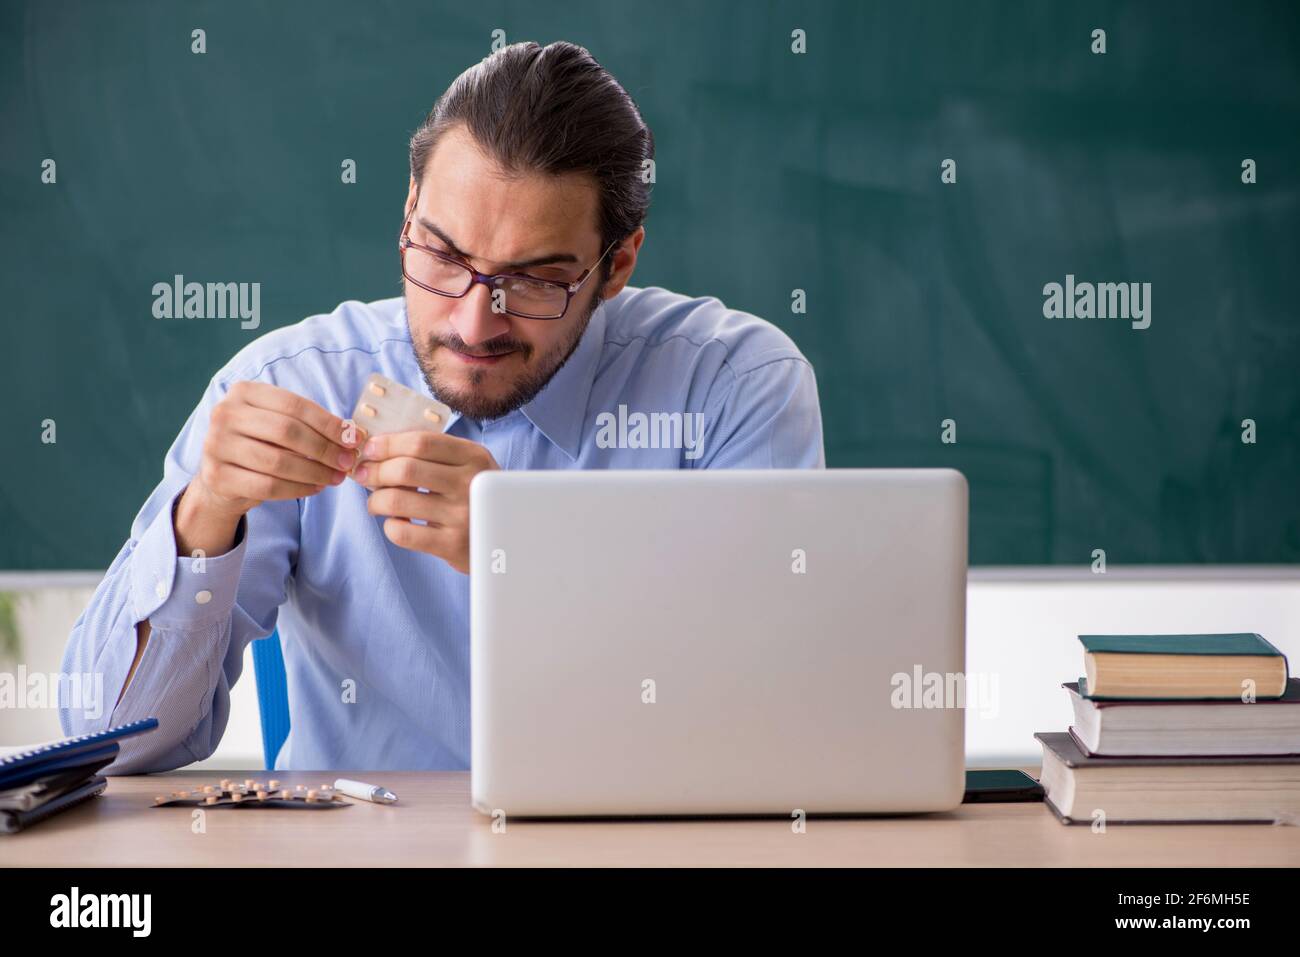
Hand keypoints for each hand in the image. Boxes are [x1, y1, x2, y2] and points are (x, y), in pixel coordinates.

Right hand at [192, 381, 357, 519]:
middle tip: (348, 462)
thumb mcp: (278, 425)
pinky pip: (268, 486)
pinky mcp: (217, 476)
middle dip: (324, 448)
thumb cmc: (260, 445)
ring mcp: (216, 445)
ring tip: (336, 477)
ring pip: (278, 461)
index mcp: (243, 392)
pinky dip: (298, 489)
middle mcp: (225, 414)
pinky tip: (315, 489)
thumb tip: (351, 435)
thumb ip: (308, 424)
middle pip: (287, 431)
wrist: (222, 479)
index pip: (294, 405)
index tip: (354, 439)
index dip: (328, 423)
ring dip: (315, 472)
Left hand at [352, 430, 498, 572]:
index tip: (369, 449)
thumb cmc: (475, 496)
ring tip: (375, 502)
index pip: (421, 442)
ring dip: (375, 500)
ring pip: (397, 500)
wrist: (507, 538)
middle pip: (405, 469)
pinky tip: (396, 523)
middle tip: (363, 475)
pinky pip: (402, 533)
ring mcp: (462, 516)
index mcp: (474, 457)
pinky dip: (390, 526)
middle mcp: (469, 484)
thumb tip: (379, 445)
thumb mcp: (469, 465)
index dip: (387, 444)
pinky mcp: (451, 545)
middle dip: (374, 470)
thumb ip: (435, 452)